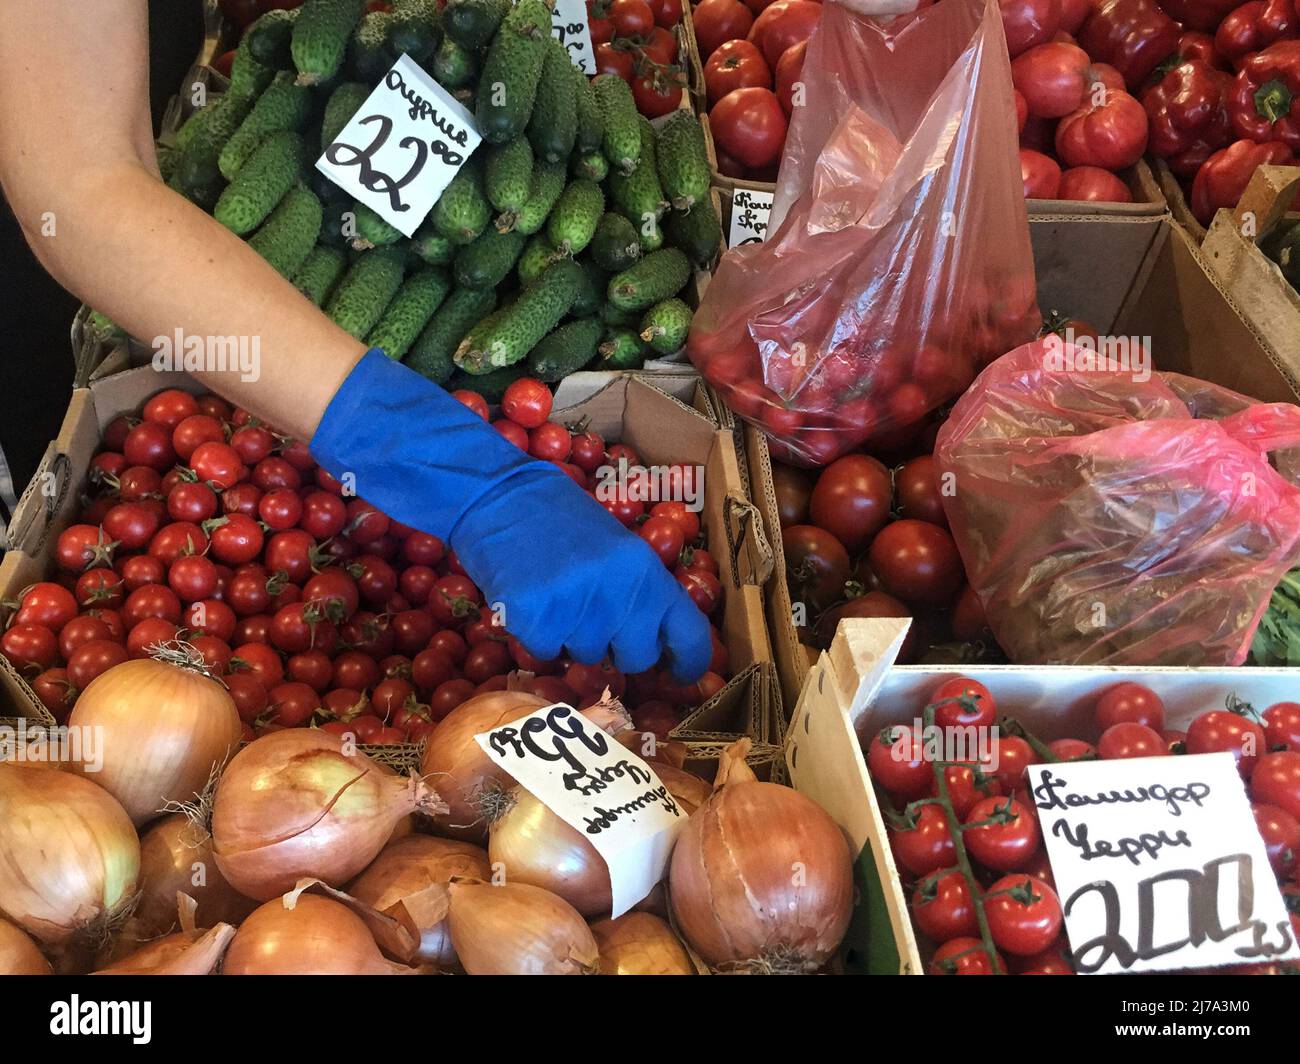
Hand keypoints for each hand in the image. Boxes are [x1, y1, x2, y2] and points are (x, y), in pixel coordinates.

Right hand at [310, 351, 711, 681]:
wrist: (497, 494)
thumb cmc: (558, 519)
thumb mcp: (615, 546)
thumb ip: (639, 590)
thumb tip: (655, 640)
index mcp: (645, 569)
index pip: (687, 632)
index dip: (687, 662)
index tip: (679, 675)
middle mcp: (618, 592)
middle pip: (636, 658)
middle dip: (620, 650)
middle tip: (597, 623)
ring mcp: (576, 608)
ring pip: (588, 656)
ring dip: (574, 638)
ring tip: (557, 596)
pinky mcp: (535, 619)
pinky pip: (547, 651)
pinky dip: (538, 635)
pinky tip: (531, 600)